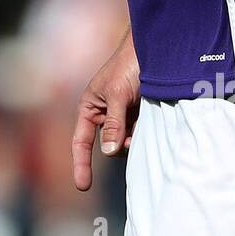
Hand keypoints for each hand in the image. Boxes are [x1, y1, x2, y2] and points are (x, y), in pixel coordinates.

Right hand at [72, 27, 140, 191]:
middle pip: (109, 144)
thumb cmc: (128, 66)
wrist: (153, 49)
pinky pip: (140, 133)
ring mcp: (123, 115)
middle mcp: (104, 114)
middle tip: (133, 130)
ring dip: (136, 137)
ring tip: (144, 116)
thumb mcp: (118, 95)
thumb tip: (108, 152)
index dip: (81, 164)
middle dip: (120, 143)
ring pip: (127, 141)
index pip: (81, 142)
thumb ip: (113, 124)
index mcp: (90, 107)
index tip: (83, 186)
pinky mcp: (140, 115)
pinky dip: (145, 132)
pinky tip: (153, 117)